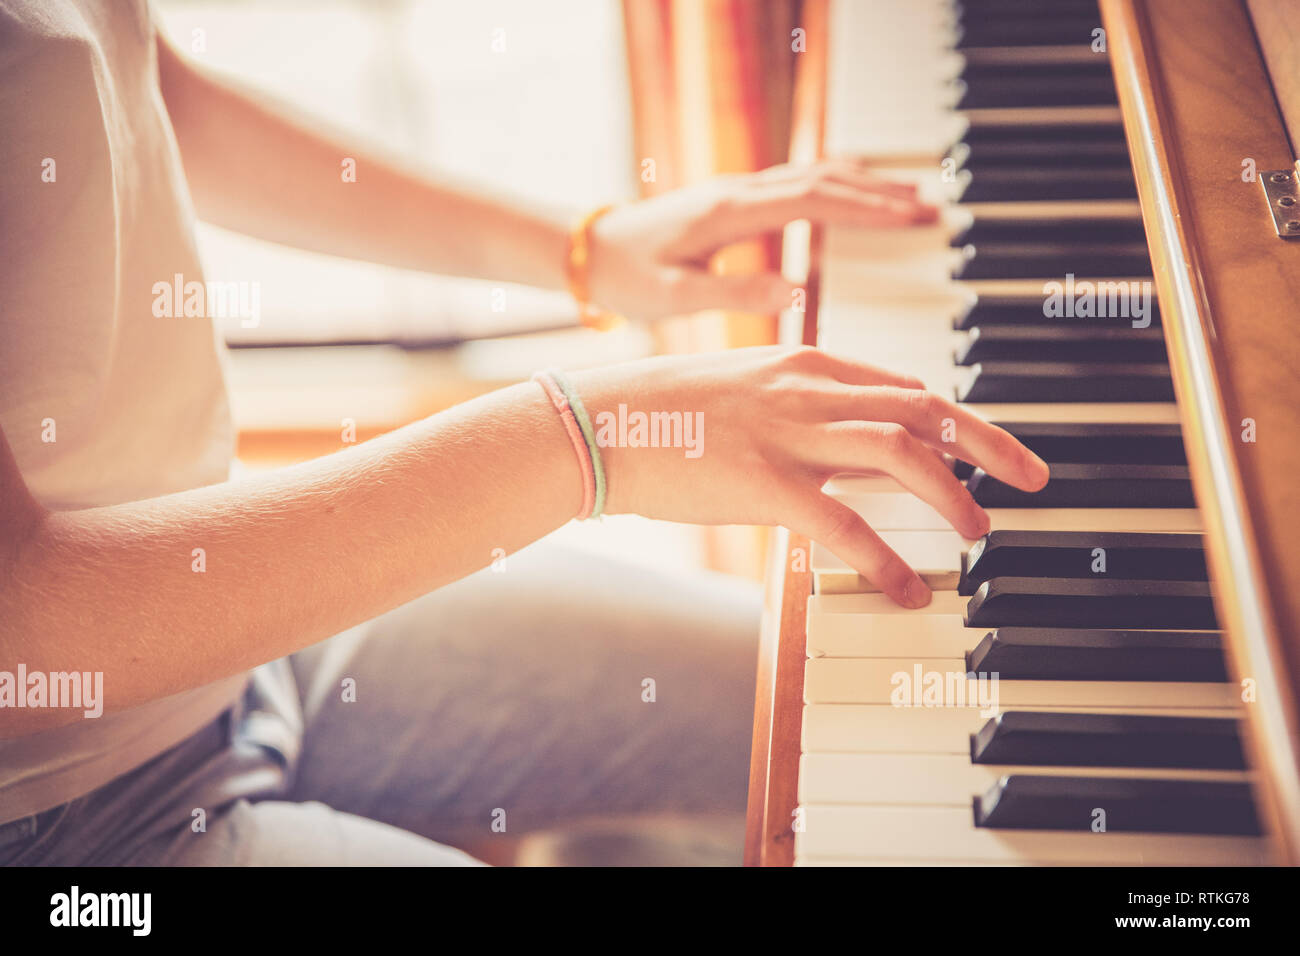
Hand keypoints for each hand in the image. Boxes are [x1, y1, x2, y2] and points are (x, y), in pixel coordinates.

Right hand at [569, 346, 1048, 607]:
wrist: (595, 421)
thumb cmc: (657, 408)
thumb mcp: (737, 387)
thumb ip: (793, 405)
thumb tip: (833, 439)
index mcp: (805, 362)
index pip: (904, 386)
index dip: (956, 418)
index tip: (983, 447)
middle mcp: (808, 389)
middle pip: (926, 409)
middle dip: (989, 443)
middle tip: (1031, 477)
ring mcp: (789, 433)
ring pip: (903, 455)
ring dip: (953, 494)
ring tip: (979, 531)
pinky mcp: (765, 484)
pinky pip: (846, 526)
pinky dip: (887, 560)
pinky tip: (909, 590)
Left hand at [584, 159, 937, 320]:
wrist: (590, 251)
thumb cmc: (628, 276)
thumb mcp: (676, 296)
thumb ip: (736, 292)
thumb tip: (797, 288)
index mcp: (731, 213)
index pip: (814, 201)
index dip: (866, 208)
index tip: (910, 217)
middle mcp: (739, 191)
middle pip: (824, 180)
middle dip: (879, 194)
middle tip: (930, 210)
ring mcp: (737, 191)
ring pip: (813, 176)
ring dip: (863, 186)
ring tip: (911, 198)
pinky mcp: (734, 200)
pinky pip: (796, 183)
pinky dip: (835, 184)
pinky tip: (857, 187)